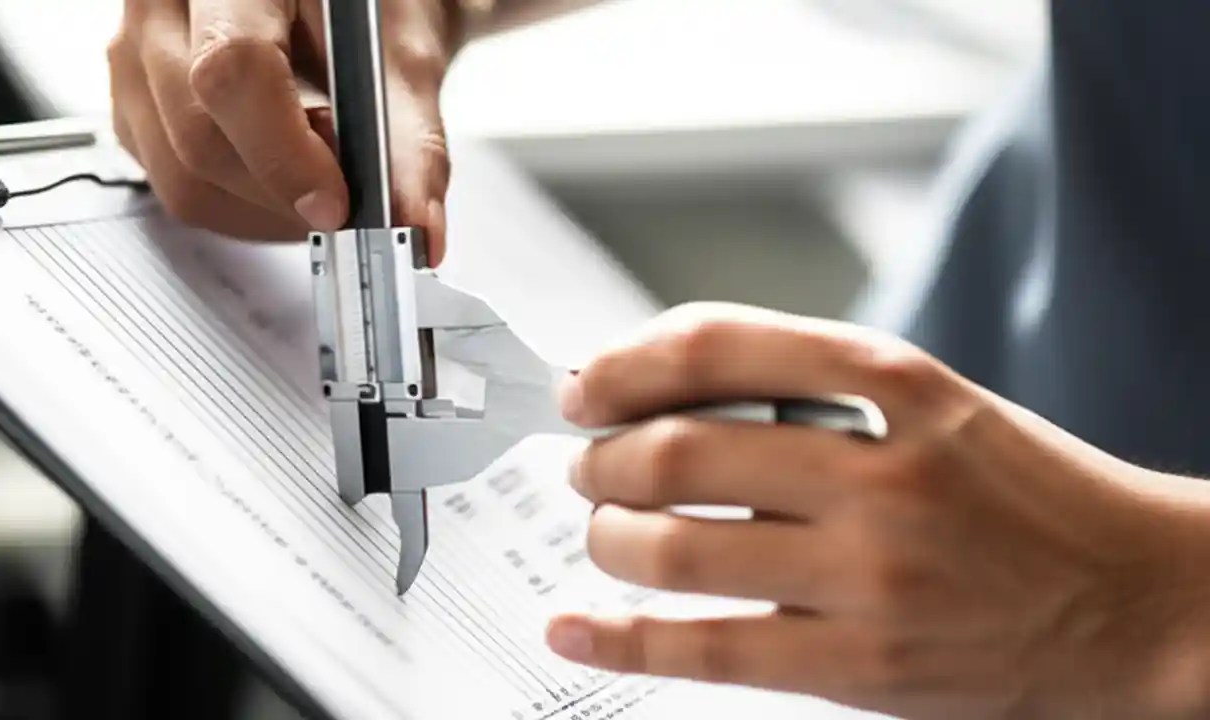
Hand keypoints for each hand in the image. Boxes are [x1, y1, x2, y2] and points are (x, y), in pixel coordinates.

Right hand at [109, 0, 454, 263]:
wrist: (346, 7)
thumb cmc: (369, 11)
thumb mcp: (404, 56)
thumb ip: (411, 142)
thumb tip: (415, 224)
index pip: (232, 69)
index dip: (285, 154)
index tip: (338, 203)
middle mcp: (162, 5)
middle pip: (198, 136)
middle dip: (283, 194)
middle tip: (346, 196)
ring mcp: (136, 55)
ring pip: (180, 178)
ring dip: (265, 211)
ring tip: (319, 173)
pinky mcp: (136, 106)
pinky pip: (174, 188)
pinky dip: (242, 208)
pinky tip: (282, 173)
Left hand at [548, 302, 1209, 718]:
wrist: (1141, 598)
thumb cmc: (1026, 494)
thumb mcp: (936, 402)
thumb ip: (811, 385)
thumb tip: (663, 389)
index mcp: (899, 384)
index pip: (719, 346)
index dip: (624, 364)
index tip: (584, 386)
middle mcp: (882, 472)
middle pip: (676, 451)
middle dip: (599, 459)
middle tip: (586, 466)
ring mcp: (872, 575)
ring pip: (674, 550)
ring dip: (605, 538)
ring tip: (603, 533)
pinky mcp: (864, 664)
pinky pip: (707, 650)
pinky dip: (620, 638)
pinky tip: (573, 627)